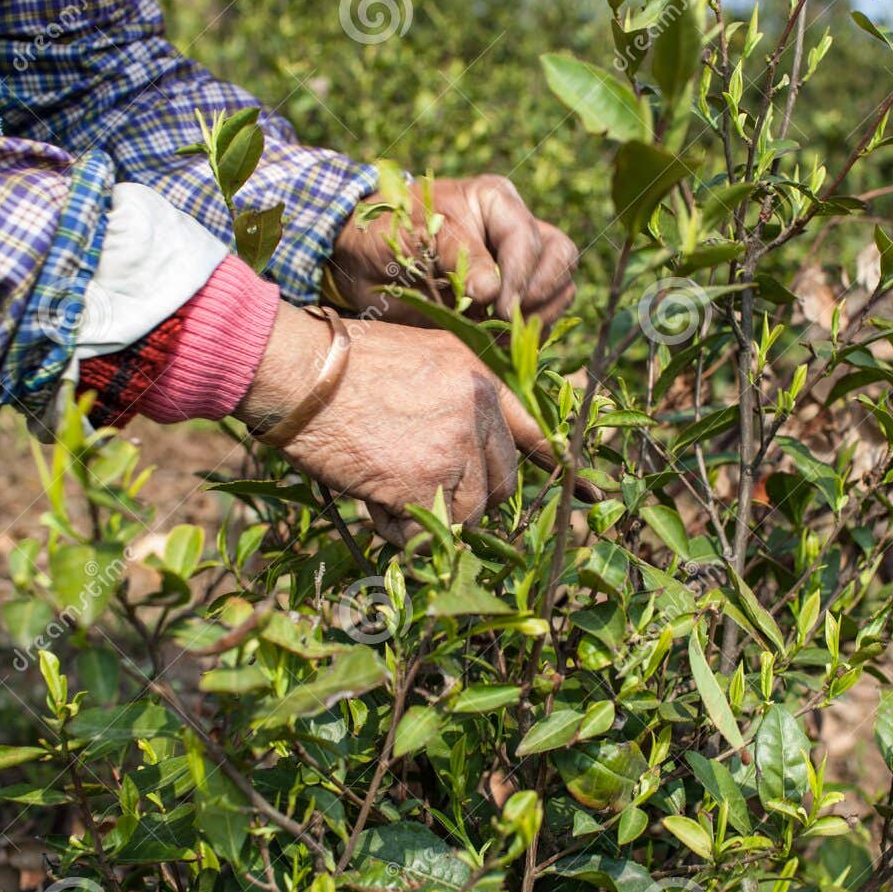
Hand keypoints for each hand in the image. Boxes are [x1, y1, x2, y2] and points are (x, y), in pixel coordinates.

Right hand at [234, 302, 554, 543]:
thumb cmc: (344, 368)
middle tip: (421, 482)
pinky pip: (431, 530)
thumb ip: (458, 398)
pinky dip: (402, 528)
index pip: (536, 428)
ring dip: (432, 513)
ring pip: (468, 511)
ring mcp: (455, 447)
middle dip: (468, 495)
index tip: (595, 492)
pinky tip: (374, 499)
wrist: (298, 373)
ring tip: (388, 483)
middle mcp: (479, 410)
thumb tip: (474, 448)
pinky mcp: (425, 482)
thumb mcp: (421, 361)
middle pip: (501, 484)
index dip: (565, 464)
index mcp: (481, 377)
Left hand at [327, 175, 578, 326]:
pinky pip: (543, 317)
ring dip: (540, 318)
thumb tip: (494, 291)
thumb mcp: (414, 234)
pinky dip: (529, 336)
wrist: (364, 260)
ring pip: (561, 287)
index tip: (500, 307)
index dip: (521, 275)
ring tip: (503, 336)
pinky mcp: (511, 299)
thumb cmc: (386, 232)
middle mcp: (514, 231)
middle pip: (560, 258)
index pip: (529, 237)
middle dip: (540, 294)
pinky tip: (501, 344)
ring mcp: (517, 266)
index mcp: (496, 202)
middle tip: (507, 323)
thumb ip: (457, 255)